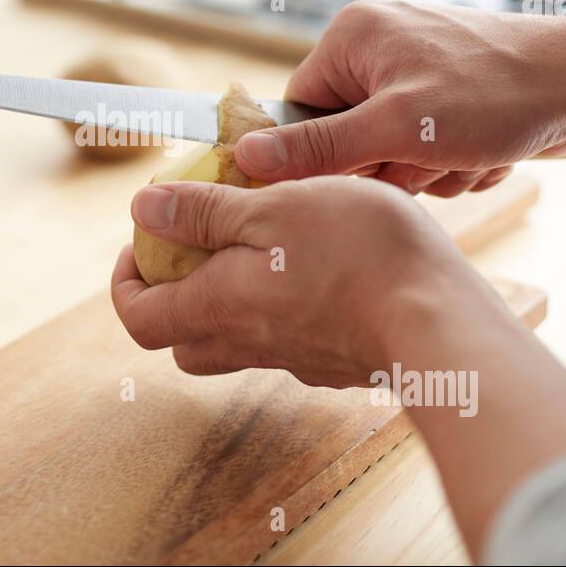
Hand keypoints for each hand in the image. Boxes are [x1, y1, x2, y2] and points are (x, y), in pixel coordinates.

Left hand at [111, 175, 522, 386]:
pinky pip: (287, 340)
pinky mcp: (335, 360)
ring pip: (234, 342)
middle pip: (181, 339)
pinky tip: (316, 267)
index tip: (140, 242)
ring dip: (227, 300)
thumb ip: (204, 211)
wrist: (440, 322)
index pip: (138, 318)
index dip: (125, 282)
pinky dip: (280, 308)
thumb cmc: (356, 253)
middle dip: (172, 294)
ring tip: (257, 245)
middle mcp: (247, 343)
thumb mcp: (272, 206)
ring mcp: (294, 359)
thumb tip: (141, 210)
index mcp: (217, 307)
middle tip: (192, 246)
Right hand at [233, 0, 565, 195]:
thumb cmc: (492, 95)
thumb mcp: (396, 131)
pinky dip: (453, 159)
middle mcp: (378, 42)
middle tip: (431, 162)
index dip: (328, 153)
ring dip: (428, 169)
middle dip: (392, 165)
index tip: (370, 168)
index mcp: (351, 36)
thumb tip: (242, 157)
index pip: (299, 110)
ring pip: (390, 148)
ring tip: (467, 156)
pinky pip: (426, 143)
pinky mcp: (449, 88)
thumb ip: (317, 148)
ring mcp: (417, 64)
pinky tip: (486, 152)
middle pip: (347, 135)